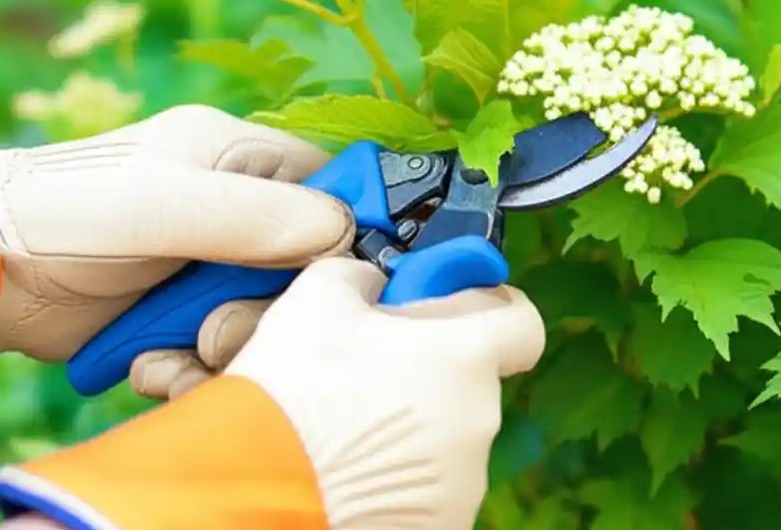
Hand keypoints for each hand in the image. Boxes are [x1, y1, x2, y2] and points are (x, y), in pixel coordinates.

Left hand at [0, 105, 354, 397]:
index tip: (332, 277)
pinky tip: (155, 367)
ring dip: (229, 347)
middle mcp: (241, 211)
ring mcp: (215, 267)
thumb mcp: (167, 203)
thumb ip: (261, 215)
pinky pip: (228, 352)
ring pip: (272, 319)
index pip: (334, 186)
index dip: (347, 232)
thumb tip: (344, 235)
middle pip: (309, 268)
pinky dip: (195, 370)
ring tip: (181, 349)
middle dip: (271, 308)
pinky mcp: (189, 317)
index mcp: (244, 158)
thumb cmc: (73, 213)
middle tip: (219, 324)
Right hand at [225, 257, 545, 528]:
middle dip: (432, 374)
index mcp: (465, 357)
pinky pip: (433, 487)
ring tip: (349, 430)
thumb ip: (362, 276)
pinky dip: (403, 478)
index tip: (460, 311)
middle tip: (372, 374)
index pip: (523, 325)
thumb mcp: (317, 300)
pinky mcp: (445, 522)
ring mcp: (465, 479)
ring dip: (415, 428)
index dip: (494, 312)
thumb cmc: (292, 392)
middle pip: (472, 383)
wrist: (257, 491)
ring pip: (450, 437)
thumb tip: (372, 282)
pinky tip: (354, 471)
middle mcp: (480, 419)